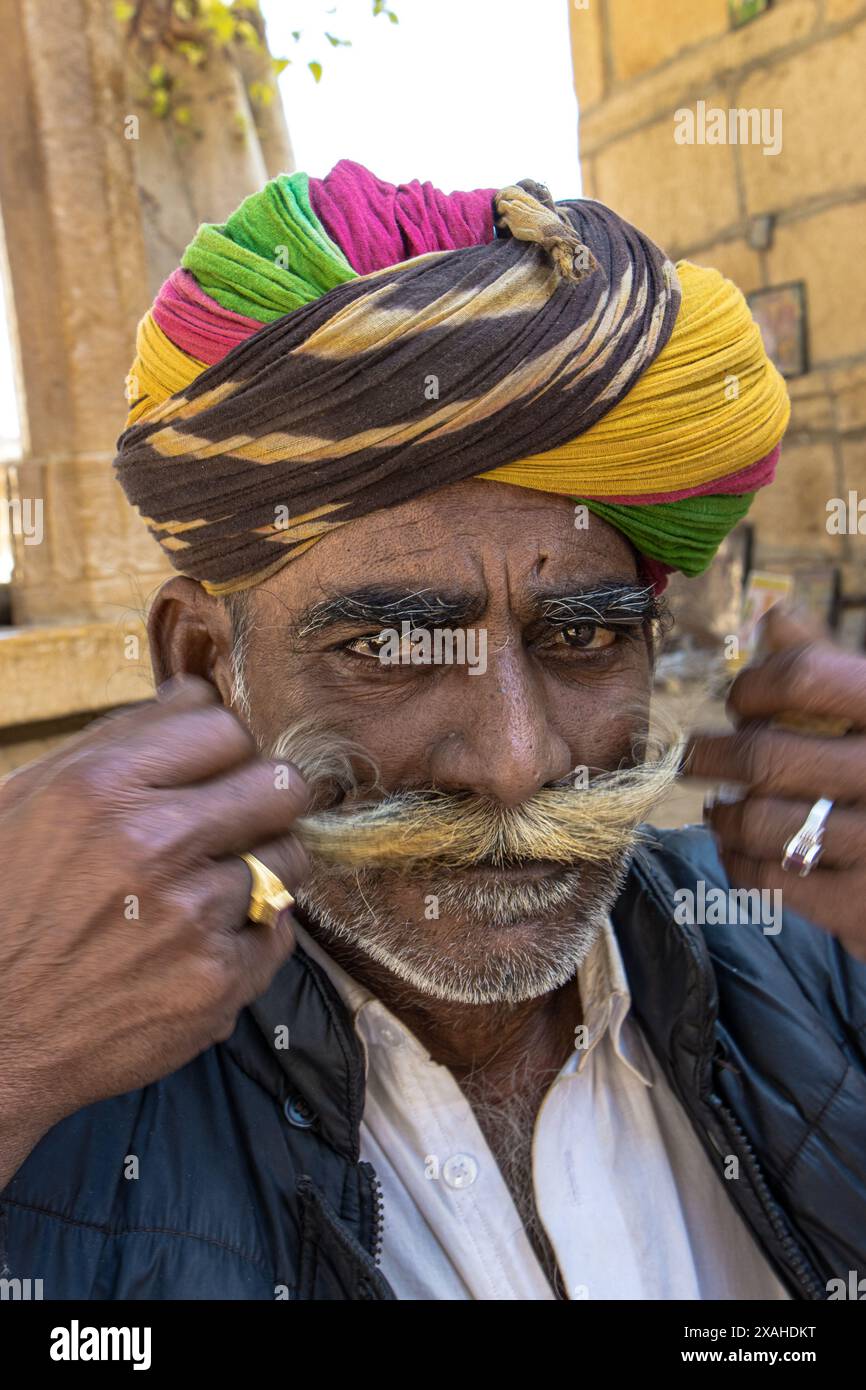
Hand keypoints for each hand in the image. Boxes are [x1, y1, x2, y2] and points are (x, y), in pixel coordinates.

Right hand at [0, 677, 309, 1161]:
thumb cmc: (4, 907)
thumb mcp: (29, 802)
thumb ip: (117, 742)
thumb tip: (197, 695)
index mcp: (100, 787)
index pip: (224, 727)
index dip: (221, 751)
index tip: (213, 772)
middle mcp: (152, 844)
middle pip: (279, 785)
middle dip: (265, 799)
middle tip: (239, 822)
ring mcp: (191, 916)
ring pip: (289, 858)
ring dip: (261, 868)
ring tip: (209, 889)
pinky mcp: (217, 982)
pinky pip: (279, 931)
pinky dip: (249, 935)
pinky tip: (199, 944)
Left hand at [685, 605, 865, 960]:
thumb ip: (830, 664)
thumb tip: (773, 616)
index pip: (801, 676)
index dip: (752, 687)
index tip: (741, 703)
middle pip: (765, 755)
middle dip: (712, 755)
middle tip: (696, 759)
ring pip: (759, 821)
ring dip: (722, 815)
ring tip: (720, 809)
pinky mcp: (861, 906)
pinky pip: (769, 879)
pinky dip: (738, 860)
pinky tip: (740, 848)